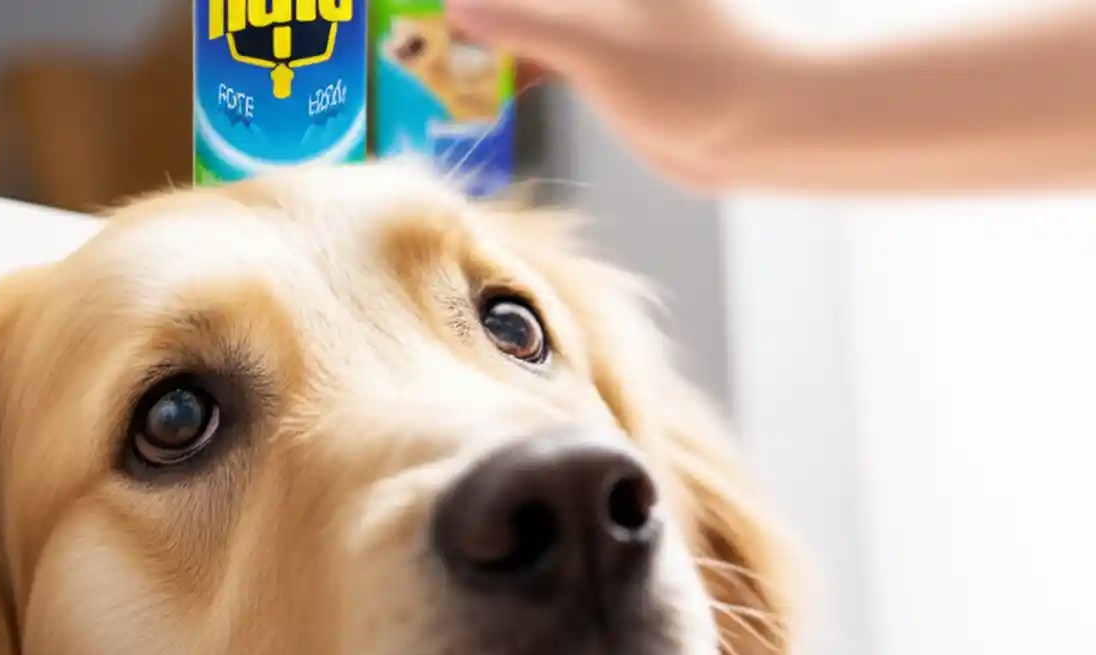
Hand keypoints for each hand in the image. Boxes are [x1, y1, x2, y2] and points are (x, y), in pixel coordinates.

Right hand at [448, 0, 782, 188]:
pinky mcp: (594, 53)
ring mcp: (592, 13)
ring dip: (473, 41)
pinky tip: (461, 94)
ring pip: (516, 18)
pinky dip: (499, 71)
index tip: (422, 12)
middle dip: (466, 12)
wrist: (764, 126)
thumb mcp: (598, 41)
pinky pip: (530, 53)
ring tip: (417, 60)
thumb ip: (522, 19)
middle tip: (406, 31)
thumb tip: (455, 5)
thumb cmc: (702, 71)